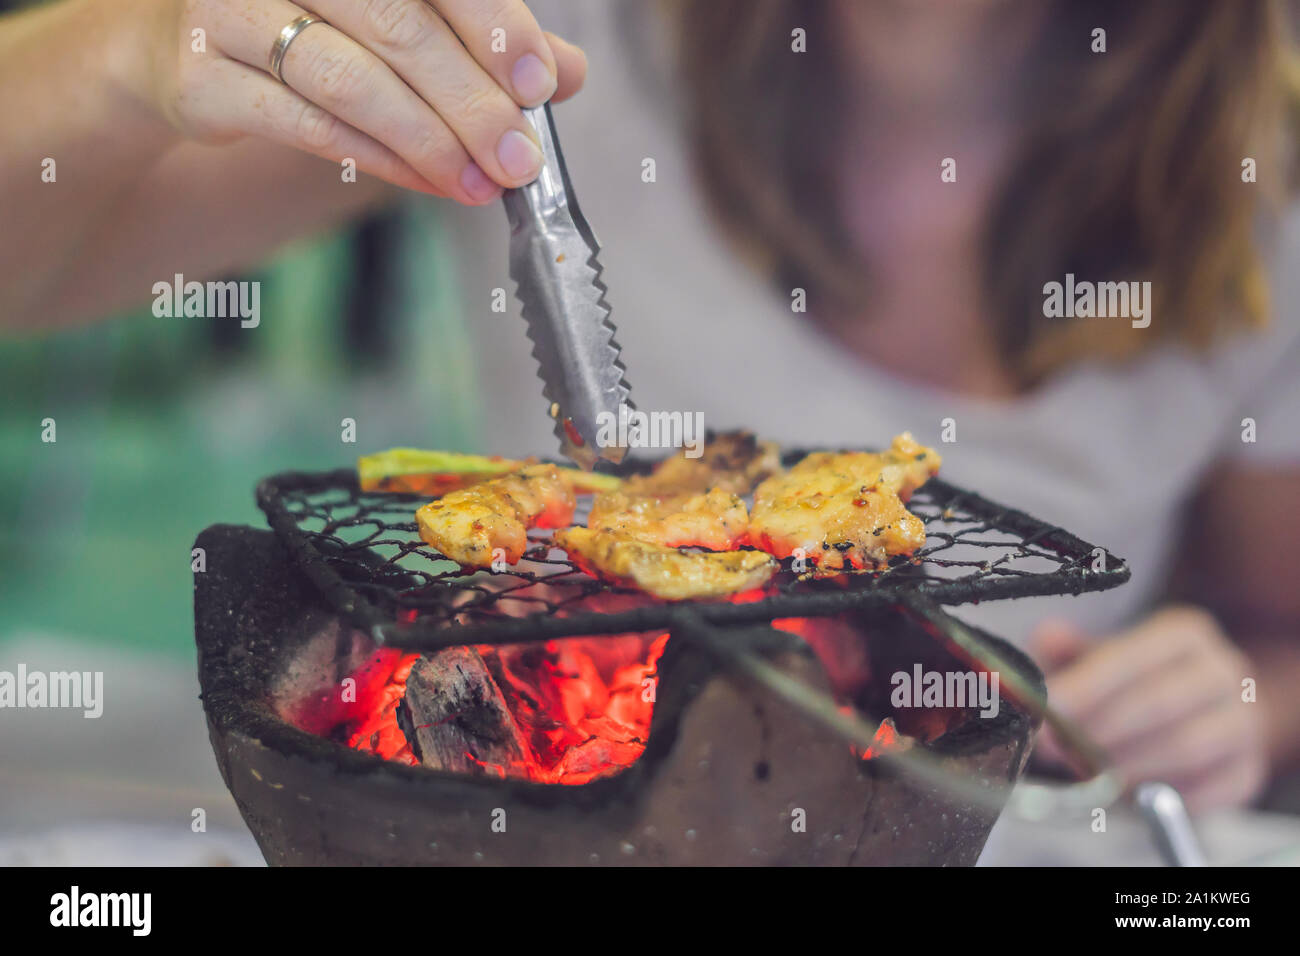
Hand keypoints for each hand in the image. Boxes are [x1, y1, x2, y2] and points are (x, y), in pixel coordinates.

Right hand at [136, 0, 586, 199]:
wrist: (181, 46)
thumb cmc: (310, 26)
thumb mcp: (399, 21)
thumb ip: (481, 40)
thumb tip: (569, 73)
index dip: (495, 27)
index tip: (541, 85)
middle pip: (400, 27)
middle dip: (472, 103)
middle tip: (517, 159)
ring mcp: (231, 7)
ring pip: (351, 80)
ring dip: (427, 141)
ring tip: (478, 183)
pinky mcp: (200, 73)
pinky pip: (304, 124)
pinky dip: (375, 159)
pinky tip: (425, 182)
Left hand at [1029, 606, 1266, 812]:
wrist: (1200, 713)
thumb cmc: (1136, 683)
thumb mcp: (1101, 656)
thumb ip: (1071, 649)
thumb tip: (1047, 637)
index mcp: (1184, 634)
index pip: (1132, 657)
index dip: (1086, 686)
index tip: (1050, 708)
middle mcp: (1223, 671)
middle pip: (1161, 701)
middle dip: (1100, 728)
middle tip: (1057, 748)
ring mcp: (1242, 722)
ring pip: (1186, 746)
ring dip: (1127, 763)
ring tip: (1086, 771)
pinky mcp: (1248, 770)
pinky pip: (1208, 789)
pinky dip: (1163, 795)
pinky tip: (1129, 794)